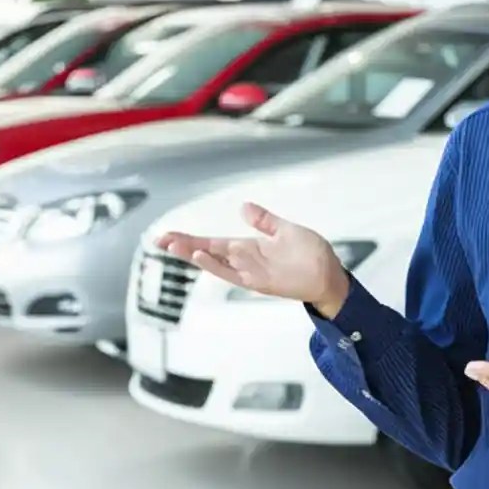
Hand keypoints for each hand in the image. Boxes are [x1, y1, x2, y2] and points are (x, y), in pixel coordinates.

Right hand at [154, 201, 350, 316]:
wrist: (329, 273)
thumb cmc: (310, 254)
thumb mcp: (284, 230)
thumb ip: (263, 221)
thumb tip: (244, 207)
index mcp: (248, 248)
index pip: (213, 243)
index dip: (190, 240)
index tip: (167, 235)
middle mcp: (245, 261)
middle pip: (207, 253)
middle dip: (183, 247)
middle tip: (158, 239)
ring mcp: (251, 272)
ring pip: (215, 264)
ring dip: (194, 255)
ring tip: (173, 245)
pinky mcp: (260, 281)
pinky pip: (234, 274)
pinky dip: (218, 265)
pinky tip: (203, 256)